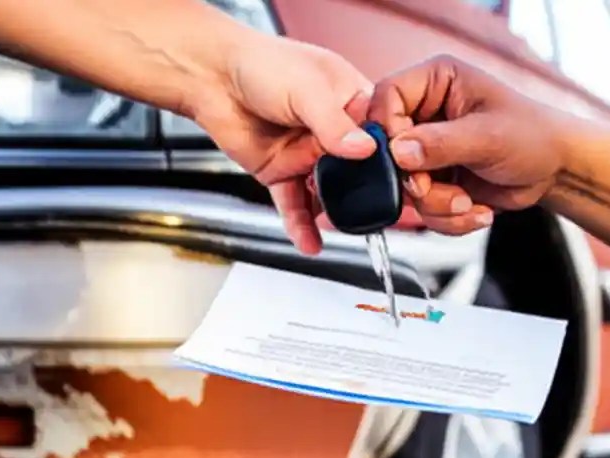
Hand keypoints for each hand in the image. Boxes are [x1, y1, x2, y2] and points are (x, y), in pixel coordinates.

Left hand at [187, 34, 377, 253]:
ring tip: (343, 227)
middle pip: (358, 171)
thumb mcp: (308, 89)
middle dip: (365, 193)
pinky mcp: (282, 172)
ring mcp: (308, 154)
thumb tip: (364, 149)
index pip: (381, 135)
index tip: (400, 179)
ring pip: (329, 192)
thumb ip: (335, 124)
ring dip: (335, 213)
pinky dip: (302, 225)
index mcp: (351, 101)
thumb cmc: (259, 62)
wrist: (209, 75)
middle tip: (372, 211)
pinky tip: (311, 242)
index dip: (392, 158)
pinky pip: (296, 205)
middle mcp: (333, 131)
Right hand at [368, 55, 569, 234]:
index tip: (404, 158)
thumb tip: (399, 152)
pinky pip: (423, 207)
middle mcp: (426, 113)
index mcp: (436, 82)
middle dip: (418, 181)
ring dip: (437, 204)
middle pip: (388, 149)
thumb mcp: (488, 136)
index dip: (388, 130)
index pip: (387, 97)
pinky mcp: (436, 180)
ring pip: (405, 186)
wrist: (554, 170)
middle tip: (444, 191)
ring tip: (468, 202)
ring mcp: (429, 150)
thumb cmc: (533, 136)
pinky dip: (447, 217)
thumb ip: (440, 144)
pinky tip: (475, 209)